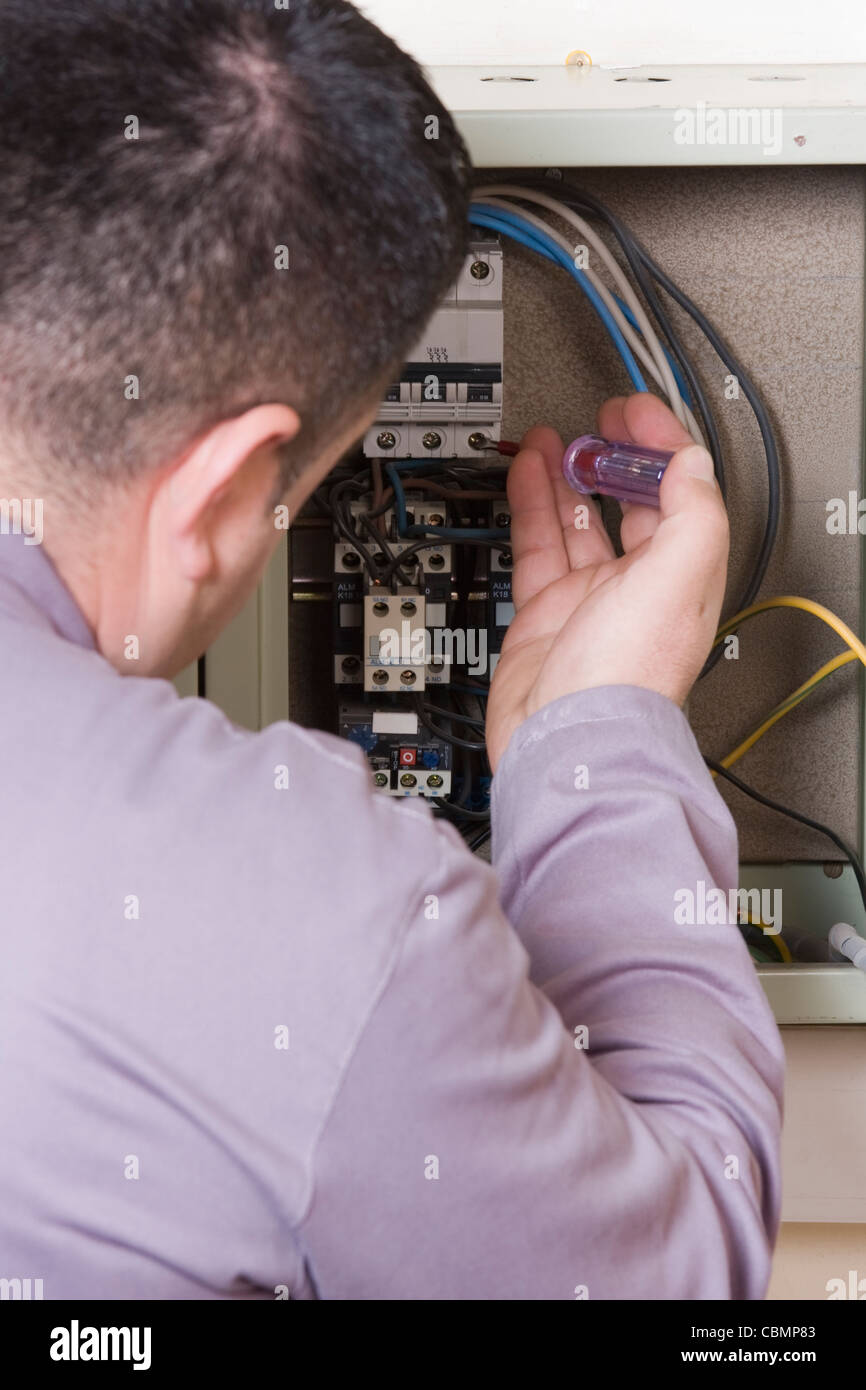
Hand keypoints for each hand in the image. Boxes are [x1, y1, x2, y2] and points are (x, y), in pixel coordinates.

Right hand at [485, 393, 728, 771]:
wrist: (563, 733)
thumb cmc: (623, 675)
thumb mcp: (676, 579)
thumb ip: (692, 515)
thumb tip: (692, 462)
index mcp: (680, 575)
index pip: (681, 494)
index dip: (663, 447)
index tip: (638, 412)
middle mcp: (637, 583)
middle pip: (630, 503)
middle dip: (617, 457)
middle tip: (600, 421)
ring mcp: (588, 595)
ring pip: (578, 516)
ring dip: (567, 472)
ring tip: (551, 437)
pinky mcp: (543, 607)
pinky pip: (537, 541)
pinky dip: (531, 502)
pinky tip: (526, 473)